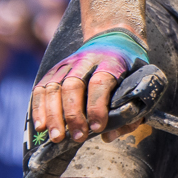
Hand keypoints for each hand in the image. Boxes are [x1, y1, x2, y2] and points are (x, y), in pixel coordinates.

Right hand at [29, 29, 148, 143]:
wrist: (114, 39)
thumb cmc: (129, 72)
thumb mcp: (139, 87)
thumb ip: (129, 114)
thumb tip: (107, 137)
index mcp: (112, 62)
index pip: (100, 82)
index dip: (97, 106)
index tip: (97, 128)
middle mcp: (86, 60)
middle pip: (73, 85)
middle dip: (73, 114)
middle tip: (77, 137)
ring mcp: (67, 64)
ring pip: (54, 87)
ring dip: (53, 114)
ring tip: (56, 138)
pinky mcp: (54, 69)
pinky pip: (41, 88)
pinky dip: (38, 108)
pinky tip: (40, 126)